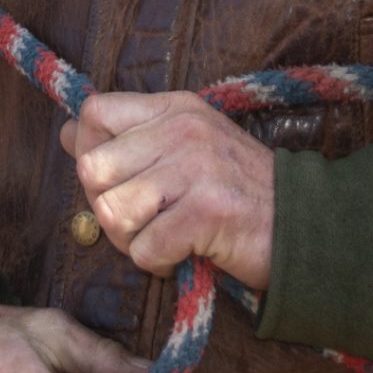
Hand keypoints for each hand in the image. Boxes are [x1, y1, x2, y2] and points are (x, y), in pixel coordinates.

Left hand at [62, 91, 274, 289]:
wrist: (304, 224)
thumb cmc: (238, 190)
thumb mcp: (186, 146)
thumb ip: (129, 138)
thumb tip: (69, 133)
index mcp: (176, 108)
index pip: (96, 113)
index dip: (89, 151)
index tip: (116, 179)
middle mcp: (183, 130)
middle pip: (94, 170)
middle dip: (108, 207)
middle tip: (143, 220)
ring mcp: (196, 169)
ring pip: (112, 213)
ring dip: (132, 241)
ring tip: (164, 238)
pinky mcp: (207, 213)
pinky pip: (145, 250)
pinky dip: (159, 264)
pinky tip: (185, 253)